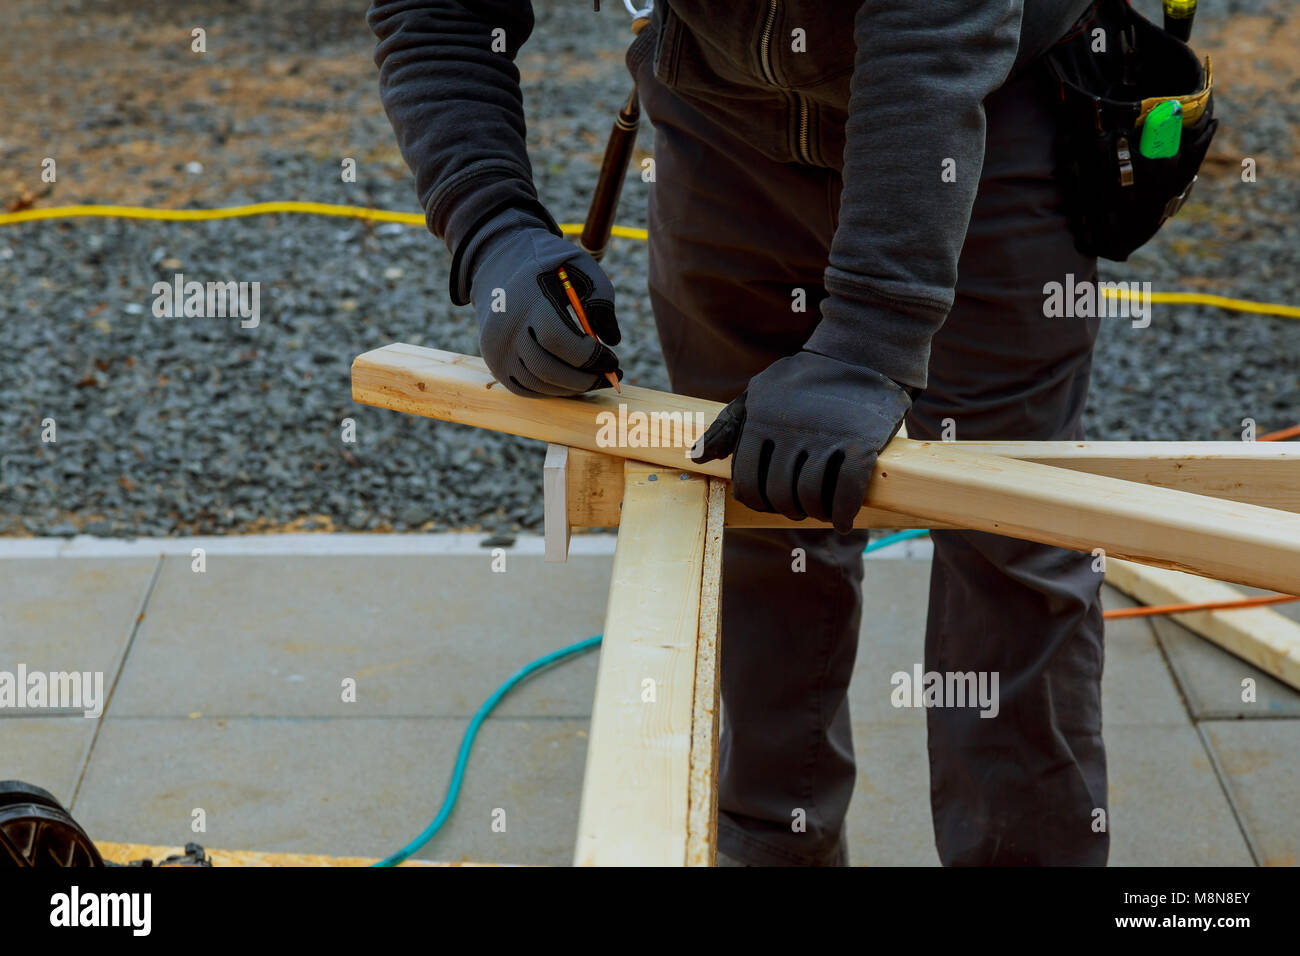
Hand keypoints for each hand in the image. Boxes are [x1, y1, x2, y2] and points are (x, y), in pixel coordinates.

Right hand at [462, 208, 621, 396]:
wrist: (499, 265)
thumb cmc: (547, 266)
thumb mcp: (580, 267)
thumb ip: (601, 299)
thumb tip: (613, 340)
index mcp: (527, 302)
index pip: (558, 340)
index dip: (590, 357)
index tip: (614, 360)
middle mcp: (506, 329)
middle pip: (547, 369)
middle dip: (585, 379)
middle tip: (610, 377)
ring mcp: (496, 350)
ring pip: (539, 383)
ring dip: (572, 387)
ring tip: (594, 379)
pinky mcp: (496, 364)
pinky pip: (527, 388)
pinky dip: (553, 390)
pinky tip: (572, 380)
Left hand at [692, 350, 912, 533]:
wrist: (858, 353)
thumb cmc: (802, 381)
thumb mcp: (756, 394)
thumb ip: (727, 427)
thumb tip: (698, 458)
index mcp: (761, 421)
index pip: (747, 483)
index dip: (758, 502)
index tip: (771, 504)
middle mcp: (790, 430)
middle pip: (779, 494)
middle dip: (787, 510)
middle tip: (799, 509)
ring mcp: (826, 436)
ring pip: (809, 496)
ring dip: (814, 513)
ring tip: (820, 511)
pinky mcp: (861, 441)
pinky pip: (846, 490)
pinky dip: (842, 512)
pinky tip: (842, 521)